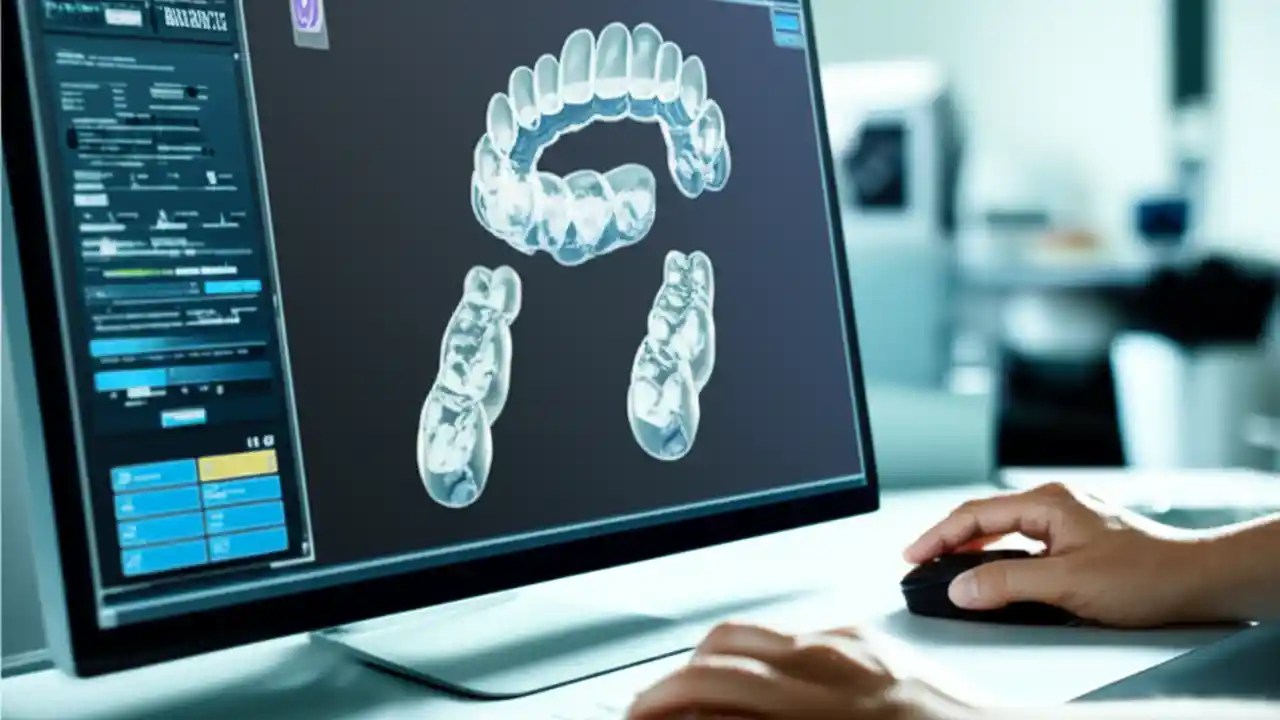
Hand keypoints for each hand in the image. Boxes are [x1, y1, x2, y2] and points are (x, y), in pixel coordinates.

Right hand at [625, 622, 971, 719]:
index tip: (640, 712)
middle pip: (724, 646)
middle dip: (679, 675)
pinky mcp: (872, 639)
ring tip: (703, 693)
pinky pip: (801, 634)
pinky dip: (769, 655)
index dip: (660, 698)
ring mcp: (853, 645)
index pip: (711, 684)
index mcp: (818, 704)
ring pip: (758, 633)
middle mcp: (832, 664)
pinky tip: (769, 682)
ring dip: (718, 660)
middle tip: (659, 705)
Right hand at [903, 482, 1208, 626]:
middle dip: (948, 538)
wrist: (1196, 579)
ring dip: (972, 545)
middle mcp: (1054, 502)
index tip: (912, 555)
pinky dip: (997, 552)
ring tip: (947, 565)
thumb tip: (960, 587)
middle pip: (984, 516)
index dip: (937, 536)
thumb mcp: (1067, 582)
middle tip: (920, 561)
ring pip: (1003, 527)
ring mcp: (1066, 517)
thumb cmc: (1145, 574)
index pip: (974, 514)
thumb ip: (1007, 584)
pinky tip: (992, 568)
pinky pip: (1022, 538)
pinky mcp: (1075, 536)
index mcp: (1047, 501)